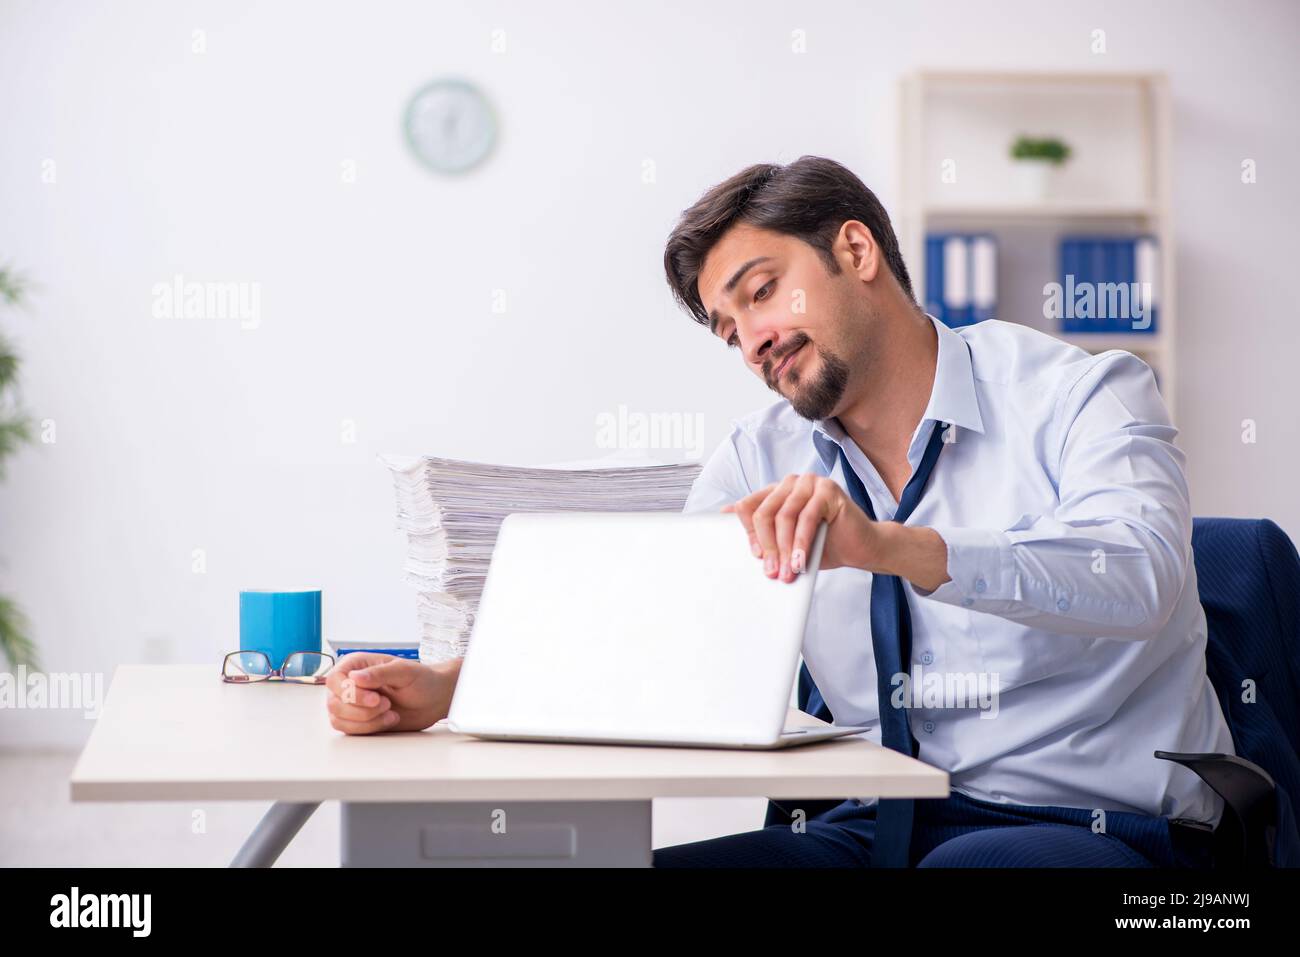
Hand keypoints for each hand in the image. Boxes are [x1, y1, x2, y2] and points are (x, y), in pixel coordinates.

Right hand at [324, 652, 459, 734]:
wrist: (433, 700)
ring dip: (366, 721)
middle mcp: (348, 683)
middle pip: (334, 703)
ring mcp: (350, 703)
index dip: (351, 693)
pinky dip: (369, 728)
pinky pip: (349, 730)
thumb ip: (380, 673)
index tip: (376, 698)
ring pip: (339, 719)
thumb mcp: (404, 671)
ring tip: (390, 712)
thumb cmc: (421, 680)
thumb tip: (354, 677)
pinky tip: (388, 720)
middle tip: (387, 704)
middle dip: (362, 710)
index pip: (335, 680)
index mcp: (356, 665)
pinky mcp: (357, 720)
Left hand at [724, 473, 882, 581]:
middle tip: (771, 571)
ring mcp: (809, 482)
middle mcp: (790, 483)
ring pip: (785, 516)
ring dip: (785, 548)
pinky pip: (807, 517)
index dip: (749, 533)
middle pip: (765, 512)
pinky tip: (801, 561)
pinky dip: (802, 543)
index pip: (748, 507)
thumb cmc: (824, 545)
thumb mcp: (788, 544)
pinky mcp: (828, 489)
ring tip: (787, 571)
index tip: (756, 557)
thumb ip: (767, 541)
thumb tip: (746, 551)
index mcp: (775, 492)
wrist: (860, 548)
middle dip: (767, 545)